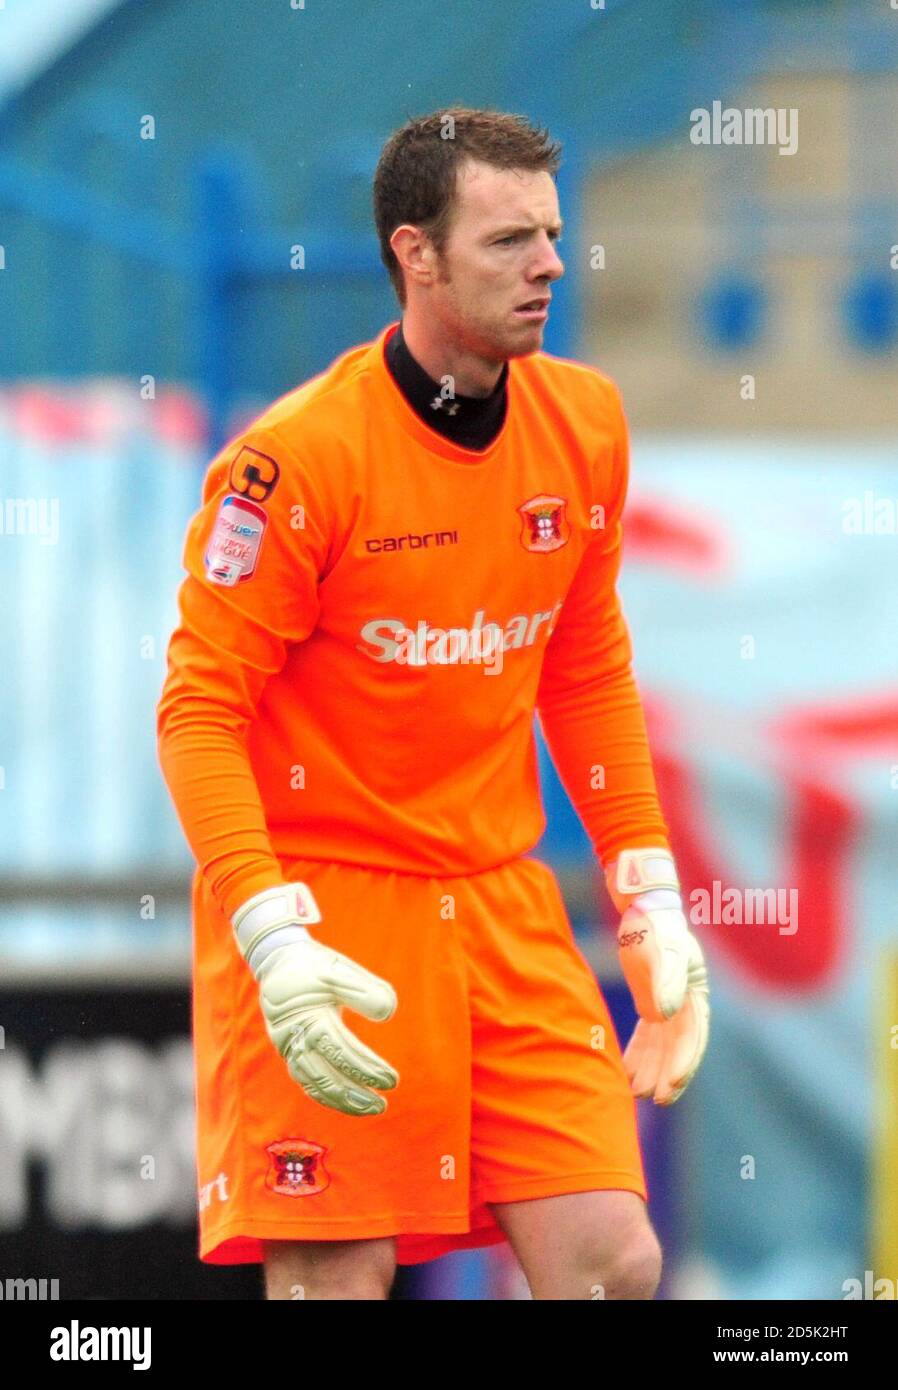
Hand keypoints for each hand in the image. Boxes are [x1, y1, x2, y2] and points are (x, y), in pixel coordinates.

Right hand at [232, 883, 398, 1115]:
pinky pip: (303, 1079)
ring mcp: (287, 1046)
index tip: (391, 1080)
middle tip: (382, 1104)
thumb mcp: (340, 971)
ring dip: (341, 1100)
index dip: (367, 1070)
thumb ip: (364, 991)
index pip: (342, 1052)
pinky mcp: (286, 1049)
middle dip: (355, 1094)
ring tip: (369, 1107)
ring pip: (313, 1083)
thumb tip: (388, 1013)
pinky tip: (344, 1101)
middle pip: (326, 1075)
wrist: (277, 960)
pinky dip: (323, 1094)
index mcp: (309, 1017)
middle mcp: (294, 1037)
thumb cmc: (313, 965)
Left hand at [605, 850, 709, 1104]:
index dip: (684, 1062)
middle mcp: (685, 1004)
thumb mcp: (660, 950)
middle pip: (680, 1047)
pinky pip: (647, 1037)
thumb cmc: (654, 926)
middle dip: (670, 1074)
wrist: (643, 909)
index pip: (693, 1035)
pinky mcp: (651, 1004)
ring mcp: (669, 1006)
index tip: (671, 1084)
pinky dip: (638, 1055)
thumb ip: (665, 980)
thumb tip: (665, 1016)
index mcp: (695, 994)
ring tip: (637, 1094)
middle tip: (659, 1100)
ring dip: (652, 1070)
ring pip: (662, 1046)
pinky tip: (627, 1074)